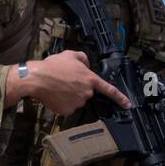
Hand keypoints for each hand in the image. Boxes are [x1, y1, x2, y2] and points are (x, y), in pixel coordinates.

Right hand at [14, 50, 129, 115]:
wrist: (36, 79)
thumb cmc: (52, 66)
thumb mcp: (70, 55)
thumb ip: (83, 58)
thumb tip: (87, 65)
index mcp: (90, 79)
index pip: (109, 90)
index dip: (120, 98)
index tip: (128, 105)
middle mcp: (87, 93)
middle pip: (86, 93)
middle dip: (78, 88)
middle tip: (65, 81)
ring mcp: (78, 103)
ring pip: (77, 100)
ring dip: (70, 95)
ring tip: (58, 86)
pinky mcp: (68, 110)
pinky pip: (68, 107)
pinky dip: (62, 103)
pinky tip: (55, 95)